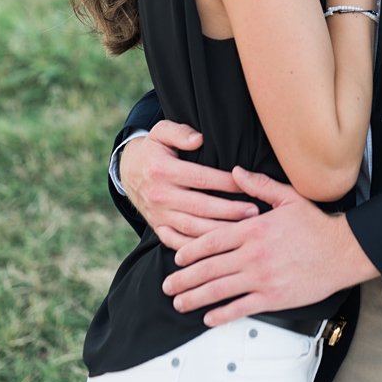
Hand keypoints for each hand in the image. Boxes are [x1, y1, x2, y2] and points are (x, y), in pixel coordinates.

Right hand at [119, 121, 259, 244]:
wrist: (127, 172)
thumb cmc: (153, 150)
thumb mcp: (160, 132)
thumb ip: (180, 132)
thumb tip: (199, 139)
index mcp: (162, 170)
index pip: (200, 178)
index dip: (225, 182)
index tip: (246, 185)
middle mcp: (160, 195)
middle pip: (200, 207)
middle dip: (229, 211)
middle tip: (254, 212)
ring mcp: (158, 215)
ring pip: (192, 228)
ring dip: (219, 232)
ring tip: (243, 230)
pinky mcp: (158, 228)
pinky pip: (179, 243)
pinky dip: (199, 249)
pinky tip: (219, 248)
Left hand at [163, 167, 377, 325]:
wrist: (343, 252)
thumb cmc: (316, 225)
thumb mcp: (287, 196)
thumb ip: (258, 184)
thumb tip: (235, 172)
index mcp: (253, 229)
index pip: (212, 240)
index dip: (190, 250)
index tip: (176, 257)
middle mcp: (253, 255)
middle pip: (209, 267)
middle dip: (184, 278)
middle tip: (167, 285)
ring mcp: (262, 278)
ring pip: (220, 289)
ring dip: (195, 297)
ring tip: (179, 302)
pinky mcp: (274, 297)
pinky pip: (242, 308)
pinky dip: (223, 314)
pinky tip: (208, 317)